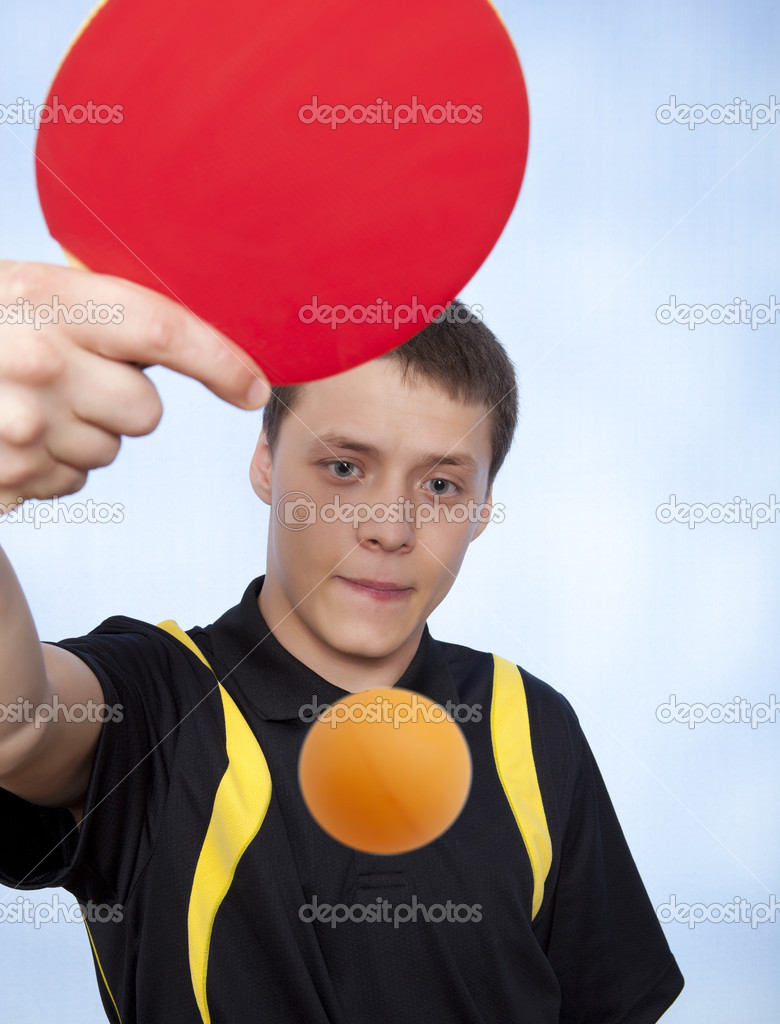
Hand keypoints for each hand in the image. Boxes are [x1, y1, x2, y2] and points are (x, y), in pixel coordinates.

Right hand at [0, 260, 269, 507]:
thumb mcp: (21, 289)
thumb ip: (93, 305)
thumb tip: (190, 335)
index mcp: (46, 300)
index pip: (164, 330)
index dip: (221, 362)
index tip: (252, 386)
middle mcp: (37, 363)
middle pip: (145, 411)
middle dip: (122, 401)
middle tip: (70, 377)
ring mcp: (20, 428)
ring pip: (107, 450)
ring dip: (81, 433)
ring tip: (25, 403)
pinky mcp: (7, 476)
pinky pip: (67, 480)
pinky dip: (48, 465)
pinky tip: (10, 435)